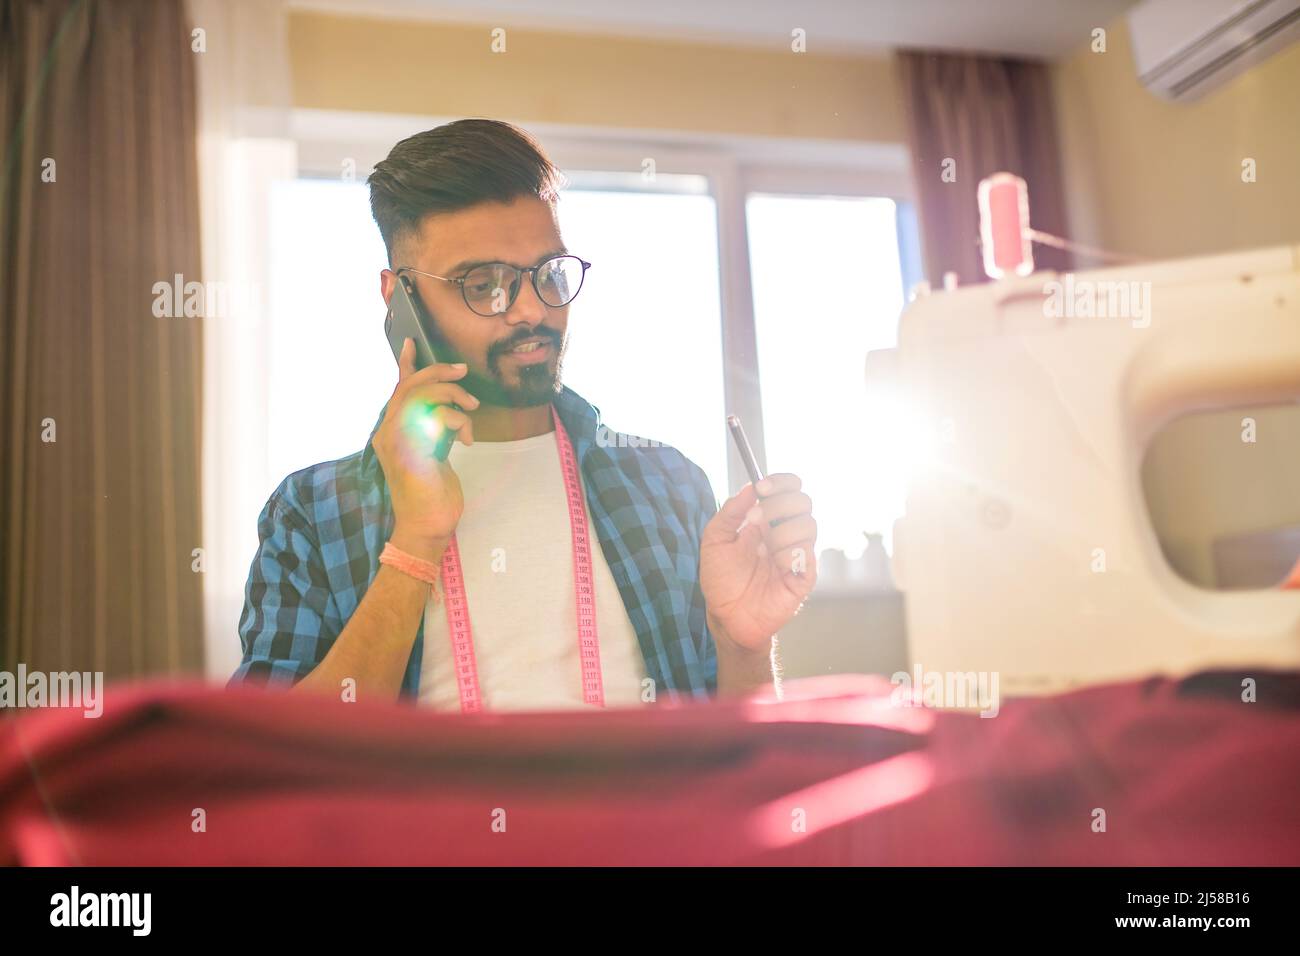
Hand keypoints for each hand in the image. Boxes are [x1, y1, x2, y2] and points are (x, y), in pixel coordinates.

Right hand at [372, 338, 479, 556]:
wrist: (426, 526)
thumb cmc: (433, 492)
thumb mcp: (434, 451)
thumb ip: (434, 427)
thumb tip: (451, 405)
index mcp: (391, 432)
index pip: (397, 390)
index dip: (406, 365)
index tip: (412, 343)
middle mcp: (388, 433)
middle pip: (409, 386)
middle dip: (439, 373)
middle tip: (462, 372)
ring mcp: (397, 442)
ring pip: (423, 396)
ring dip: (453, 396)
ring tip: (471, 410)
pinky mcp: (414, 452)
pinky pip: (437, 418)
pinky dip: (459, 421)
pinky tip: (467, 439)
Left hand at [700, 474, 817, 653]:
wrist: (726, 615)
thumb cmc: (721, 579)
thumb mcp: (715, 540)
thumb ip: (730, 511)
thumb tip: (749, 487)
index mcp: (767, 520)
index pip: (789, 489)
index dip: (781, 482)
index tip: (763, 487)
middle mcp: (786, 532)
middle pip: (803, 501)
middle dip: (778, 505)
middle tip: (755, 522)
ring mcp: (797, 553)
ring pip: (808, 524)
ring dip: (780, 533)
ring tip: (763, 552)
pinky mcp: (804, 575)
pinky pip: (806, 553)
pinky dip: (788, 555)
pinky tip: (775, 568)